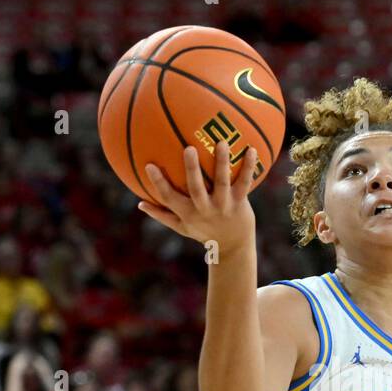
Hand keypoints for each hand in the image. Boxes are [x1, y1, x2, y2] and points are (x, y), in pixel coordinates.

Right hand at [137, 141, 257, 256]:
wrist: (233, 247)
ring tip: (221, 143)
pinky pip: (245, 182)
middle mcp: (205, 209)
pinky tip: (251, 149)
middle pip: (196, 188)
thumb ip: (162, 215)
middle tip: (188, 148)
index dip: (159, 183)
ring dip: (222, 163)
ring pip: (222, 182)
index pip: (170, 198)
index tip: (149, 165)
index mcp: (188, 213)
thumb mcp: (182, 228)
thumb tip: (140, 204)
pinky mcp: (240, 202)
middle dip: (192, 169)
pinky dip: (249, 167)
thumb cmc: (204, 233)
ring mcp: (223, 205)